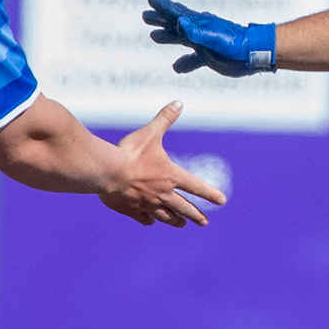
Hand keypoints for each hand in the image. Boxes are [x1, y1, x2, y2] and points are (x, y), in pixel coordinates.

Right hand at [97, 102, 227, 225]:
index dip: (210, 193)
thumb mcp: (150, 133)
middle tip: (204, 222)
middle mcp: (162, 193)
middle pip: (184, 207)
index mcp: (170, 176)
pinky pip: (144, 218)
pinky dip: (149, 220)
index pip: (196, 187)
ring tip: (182, 224)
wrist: (107, 172)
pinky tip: (150, 222)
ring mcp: (148, 204)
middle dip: (196, 215)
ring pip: (166, 216)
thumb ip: (165, 119)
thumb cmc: (130, 153)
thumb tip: (178, 103)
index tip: (222, 201)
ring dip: (176, 221)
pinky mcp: (132, 210)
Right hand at [144, 0, 276, 76]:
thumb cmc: (235, 44)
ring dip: (167, 37)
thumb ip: (197, 31)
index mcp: (197, 24)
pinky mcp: (209, 57)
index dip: (162, 5)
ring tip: (154, 36)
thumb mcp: (215, 38)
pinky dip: (184, 63)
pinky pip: (193, 59)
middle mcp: (198, 31)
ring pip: (181, 39)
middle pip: (174, 23)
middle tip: (145, 15)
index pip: (175, 12)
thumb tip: (179, 22)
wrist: (253, 54)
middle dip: (160, 19)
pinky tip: (176, 67)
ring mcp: (203, 43)